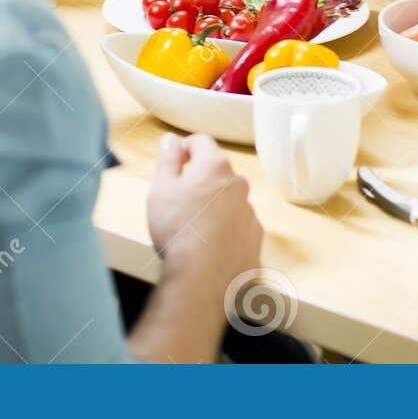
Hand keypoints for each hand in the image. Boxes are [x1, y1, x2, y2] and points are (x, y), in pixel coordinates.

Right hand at [146, 132, 261, 286]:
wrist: (201, 279)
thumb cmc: (178, 231)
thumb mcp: (161, 189)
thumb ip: (168, 159)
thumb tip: (171, 139)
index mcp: (215, 167)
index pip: (200, 141)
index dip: (184, 149)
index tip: (174, 164)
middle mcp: (239, 185)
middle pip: (217, 172)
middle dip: (199, 181)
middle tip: (178, 202)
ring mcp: (250, 213)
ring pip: (229, 201)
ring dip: (214, 207)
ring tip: (192, 230)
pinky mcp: (256, 240)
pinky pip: (238, 226)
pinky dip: (226, 231)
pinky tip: (208, 247)